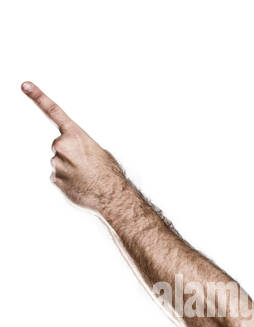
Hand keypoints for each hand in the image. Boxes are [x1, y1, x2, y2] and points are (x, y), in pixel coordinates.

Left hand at [22, 81, 127, 213]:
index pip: (54, 112)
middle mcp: (62, 147)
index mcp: (76, 136)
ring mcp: (56, 163)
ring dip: (70, 169)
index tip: (25, 85)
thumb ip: (80, 146)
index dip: (38, 97)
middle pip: (60, 146)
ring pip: (59, 163)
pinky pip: (59, 177)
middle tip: (87, 166)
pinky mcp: (55, 179)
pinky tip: (81, 185)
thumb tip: (68, 153)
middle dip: (71, 154)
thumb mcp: (99, 152)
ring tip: (87, 178)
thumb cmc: (110, 175)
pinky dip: (68, 181)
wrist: (113, 198)